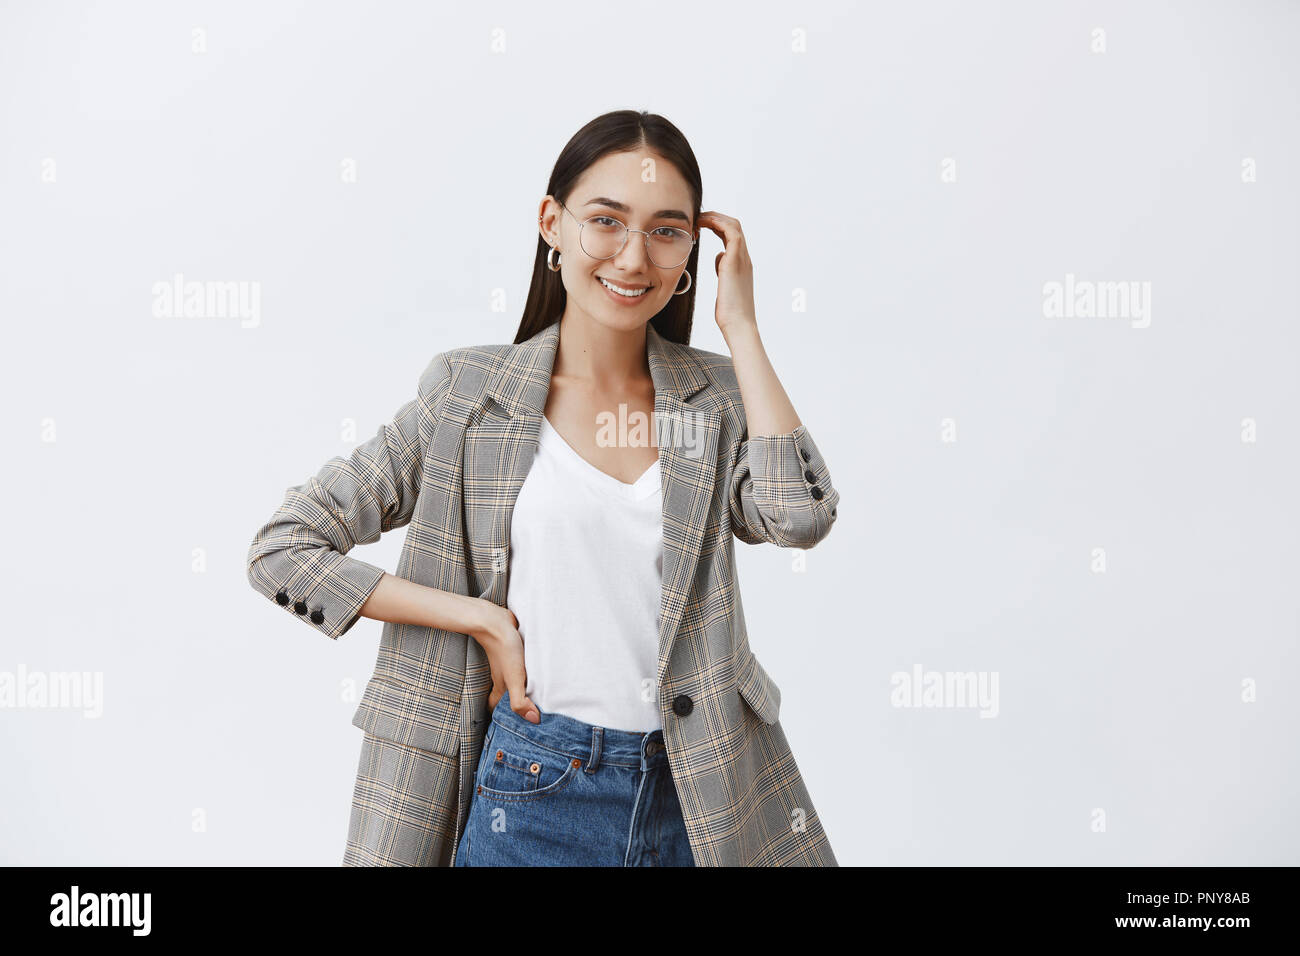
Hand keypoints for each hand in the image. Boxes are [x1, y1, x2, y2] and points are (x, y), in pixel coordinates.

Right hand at [470, 601, 539, 722]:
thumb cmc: (504, 650)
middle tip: (534, 712)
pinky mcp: (517, 650)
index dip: (501, 717)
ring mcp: (510, 663)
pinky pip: (523, 665)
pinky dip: (531, 670)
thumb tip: (534, 720)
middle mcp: (504, 676)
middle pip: (508, 694)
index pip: (496, 707)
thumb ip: (520, 701)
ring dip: (527, 686)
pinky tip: (542, 670)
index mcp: (502, 686)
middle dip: (517, 703)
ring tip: (543, 694)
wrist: (495, 621)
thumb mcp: (514, 678)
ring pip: (516, 679)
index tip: (513, 726)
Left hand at [696, 210, 756, 334]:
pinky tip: (702, 225)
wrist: (738, 325)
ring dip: (715, 217)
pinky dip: (717, 224)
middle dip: (716, 218)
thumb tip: (718, 259)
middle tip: (697, 218)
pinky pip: (731, 233)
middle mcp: (744, 258)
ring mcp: (742, 259)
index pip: (732, 235)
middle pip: (734, 226)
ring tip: (698, 218)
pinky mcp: (735, 262)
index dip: (717, 226)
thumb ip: (722, 269)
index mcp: (741, 263)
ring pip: (733, 225)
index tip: (701, 225)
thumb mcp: (724, 285)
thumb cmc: (730, 311)